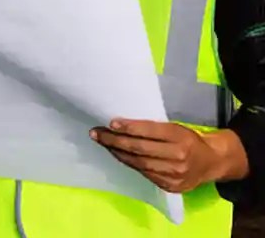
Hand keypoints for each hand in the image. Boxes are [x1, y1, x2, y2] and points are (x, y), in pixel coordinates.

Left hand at [90, 119, 247, 192]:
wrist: (211, 162)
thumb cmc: (188, 139)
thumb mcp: (176, 128)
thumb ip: (153, 128)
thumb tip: (119, 124)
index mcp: (181, 137)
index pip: (150, 131)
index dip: (129, 127)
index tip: (111, 123)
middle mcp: (179, 157)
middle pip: (140, 149)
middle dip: (115, 141)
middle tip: (97, 133)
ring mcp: (175, 174)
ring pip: (139, 163)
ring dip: (117, 153)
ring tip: (103, 143)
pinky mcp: (171, 186)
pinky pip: (144, 173)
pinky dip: (129, 163)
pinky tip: (118, 155)